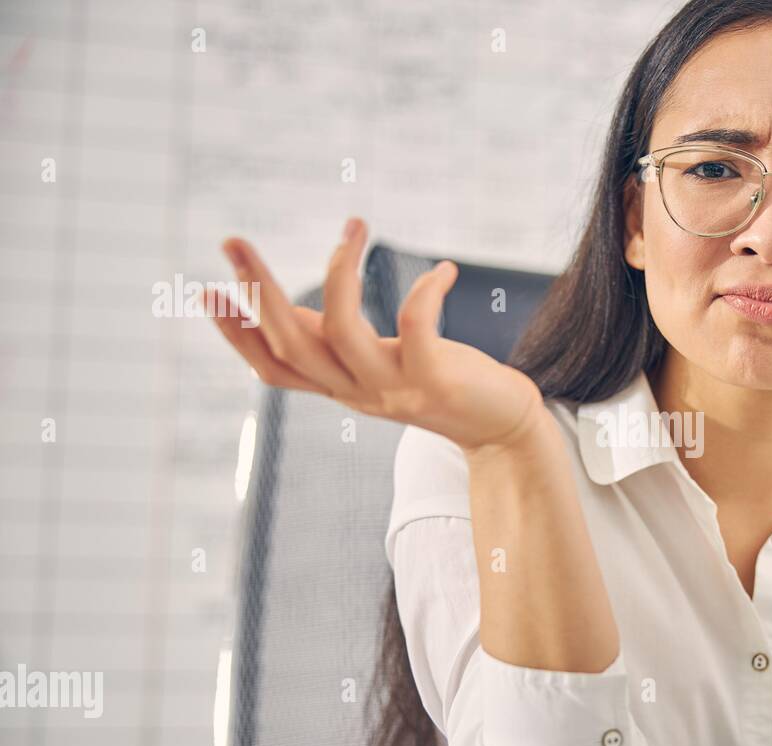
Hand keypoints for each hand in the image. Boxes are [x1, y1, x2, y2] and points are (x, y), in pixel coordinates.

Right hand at [207, 217, 543, 451]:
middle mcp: (359, 393)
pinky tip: (444, 271)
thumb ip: (333, 342)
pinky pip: (415, 329)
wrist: (503, 429)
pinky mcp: (435, 382)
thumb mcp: (378, 365)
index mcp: (341, 389)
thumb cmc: (442, 382)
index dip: (238, 335)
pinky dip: (424, 293)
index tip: (205, 291)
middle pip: (292, 347)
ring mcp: (395, 389)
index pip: (274, 368)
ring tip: (354, 226)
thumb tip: (283, 309)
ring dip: (339, 274)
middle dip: (258, 293)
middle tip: (232, 241)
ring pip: (341, 333)